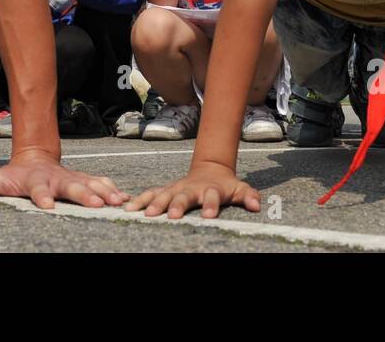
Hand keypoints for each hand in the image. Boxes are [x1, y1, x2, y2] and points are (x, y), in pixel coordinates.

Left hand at [0, 150, 124, 209]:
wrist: (34, 158)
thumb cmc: (14, 175)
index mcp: (36, 182)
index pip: (39, 190)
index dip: (43, 197)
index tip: (48, 206)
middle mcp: (58, 179)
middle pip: (72, 187)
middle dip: (85, 195)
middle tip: (96, 204)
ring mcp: (72, 178)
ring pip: (91, 183)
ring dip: (105, 191)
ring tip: (117, 201)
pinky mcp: (84, 179)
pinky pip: (101, 183)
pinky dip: (113, 189)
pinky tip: (125, 197)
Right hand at [125, 162, 260, 218]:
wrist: (210, 168)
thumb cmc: (225, 185)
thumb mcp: (240, 188)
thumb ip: (248, 196)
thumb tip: (256, 205)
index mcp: (210, 189)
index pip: (211, 197)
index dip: (210, 205)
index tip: (209, 216)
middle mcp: (191, 188)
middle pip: (184, 196)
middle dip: (177, 205)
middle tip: (172, 215)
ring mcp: (177, 187)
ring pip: (164, 194)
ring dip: (155, 203)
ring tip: (146, 214)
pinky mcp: (166, 189)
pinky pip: (151, 193)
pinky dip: (140, 200)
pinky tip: (128, 208)